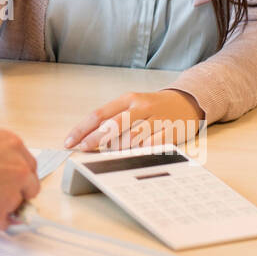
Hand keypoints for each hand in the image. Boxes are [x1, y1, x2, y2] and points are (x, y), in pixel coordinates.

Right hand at [0, 127, 39, 230]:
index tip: (7, 181)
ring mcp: (12, 193)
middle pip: (31, 187)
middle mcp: (19, 168)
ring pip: (17, 206)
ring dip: (2, 207)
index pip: (28, 165)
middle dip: (18, 192)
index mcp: (12, 144)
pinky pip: (3, 223)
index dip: (16, 175)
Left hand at [64, 89, 204, 151]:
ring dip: (116, 149)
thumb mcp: (131, 105)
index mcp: (128, 99)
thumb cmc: (153, 107)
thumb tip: (87, 139)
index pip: (99, 114)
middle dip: (94, 140)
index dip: (82, 129)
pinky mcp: (170, 132)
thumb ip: (112, 119)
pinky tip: (131, 157)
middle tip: (82, 150)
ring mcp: (157, 119)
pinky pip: (150, 146)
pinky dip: (138, 153)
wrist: (186, 102)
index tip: (70, 141)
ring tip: (107, 154)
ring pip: (131, 138)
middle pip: (113, 125)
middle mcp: (141, 107)